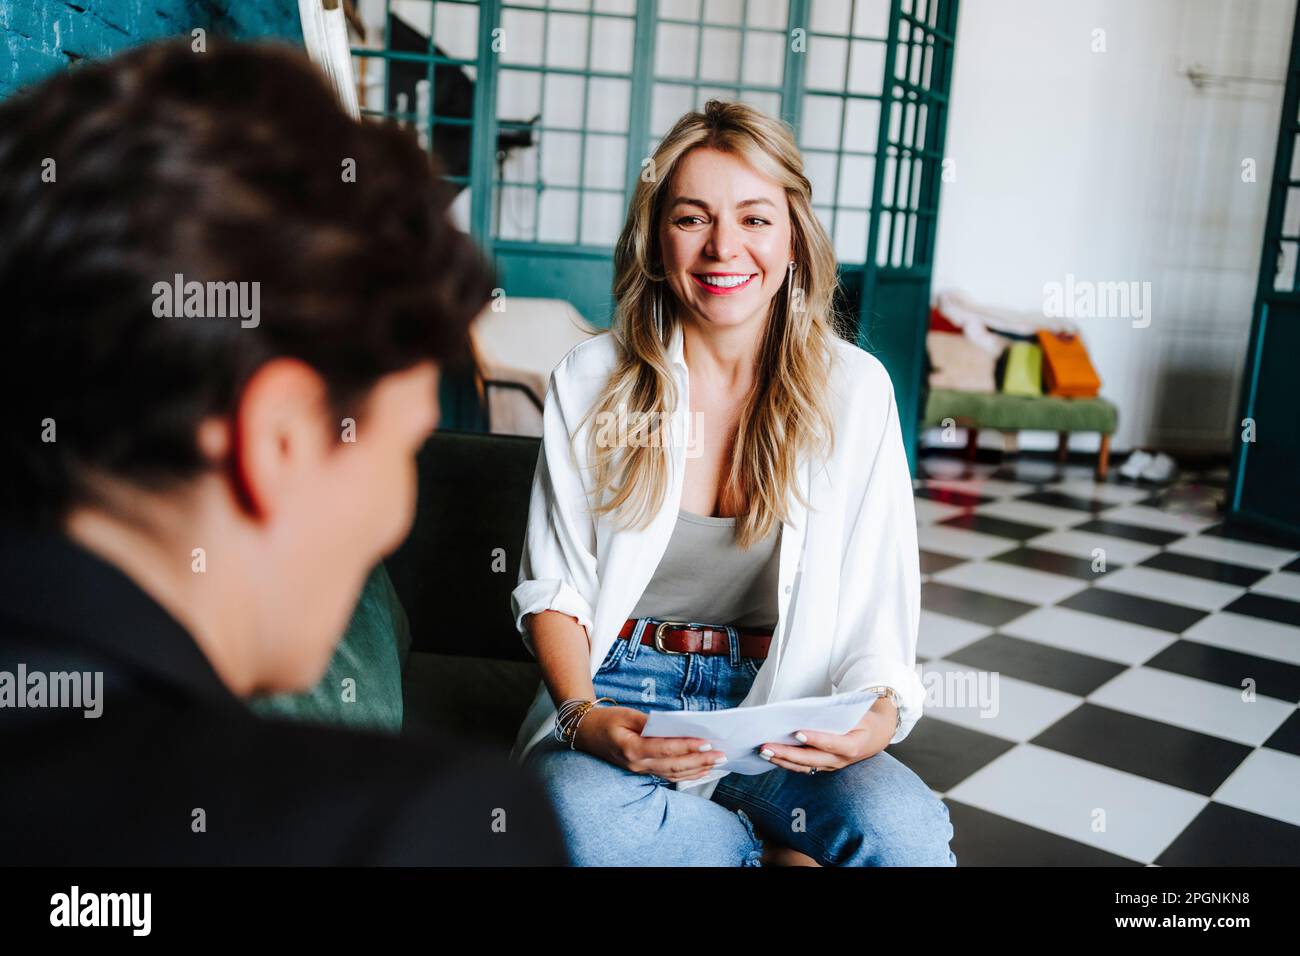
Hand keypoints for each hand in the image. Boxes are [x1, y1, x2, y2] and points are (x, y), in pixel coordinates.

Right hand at [573, 705, 726, 781]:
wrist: (586, 734)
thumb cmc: (606, 721)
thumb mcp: (626, 714)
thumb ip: (649, 721)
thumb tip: (674, 725)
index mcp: (631, 748)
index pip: (665, 749)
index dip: (687, 746)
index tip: (706, 741)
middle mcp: (637, 764)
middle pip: (673, 766)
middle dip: (699, 761)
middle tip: (721, 754)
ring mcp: (640, 771)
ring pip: (673, 774)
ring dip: (697, 769)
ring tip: (717, 763)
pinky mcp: (643, 772)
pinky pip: (668, 775)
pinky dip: (687, 774)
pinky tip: (701, 770)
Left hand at [759, 701, 894, 773]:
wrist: (877, 735)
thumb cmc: (865, 719)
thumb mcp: (858, 713)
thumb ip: (838, 714)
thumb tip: (809, 711)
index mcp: (852, 746)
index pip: (831, 743)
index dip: (815, 739)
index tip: (797, 733)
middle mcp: (840, 760)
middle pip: (811, 759)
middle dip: (786, 754)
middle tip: (765, 746)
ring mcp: (831, 766)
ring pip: (804, 767)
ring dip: (782, 760)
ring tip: (763, 752)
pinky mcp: (823, 766)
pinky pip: (803, 767)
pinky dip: (787, 763)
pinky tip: (771, 756)